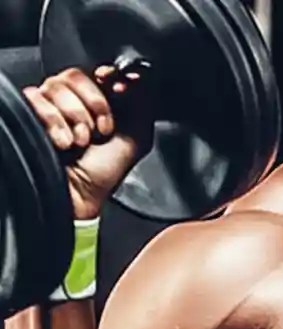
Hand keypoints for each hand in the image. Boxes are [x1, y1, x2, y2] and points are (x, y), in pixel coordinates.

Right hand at [22, 65, 154, 219]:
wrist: (81, 194)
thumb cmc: (105, 171)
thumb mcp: (138, 138)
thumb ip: (144, 105)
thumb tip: (140, 78)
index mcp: (99, 101)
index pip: (98, 72)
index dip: (109, 77)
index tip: (119, 90)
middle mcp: (73, 100)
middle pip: (75, 75)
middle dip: (95, 104)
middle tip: (101, 130)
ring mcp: (50, 106)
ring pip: (56, 86)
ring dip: (76, 117)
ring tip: (82, 141)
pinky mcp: (29, 114)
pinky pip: (37, 99)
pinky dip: (54, 123)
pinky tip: (63, 142)